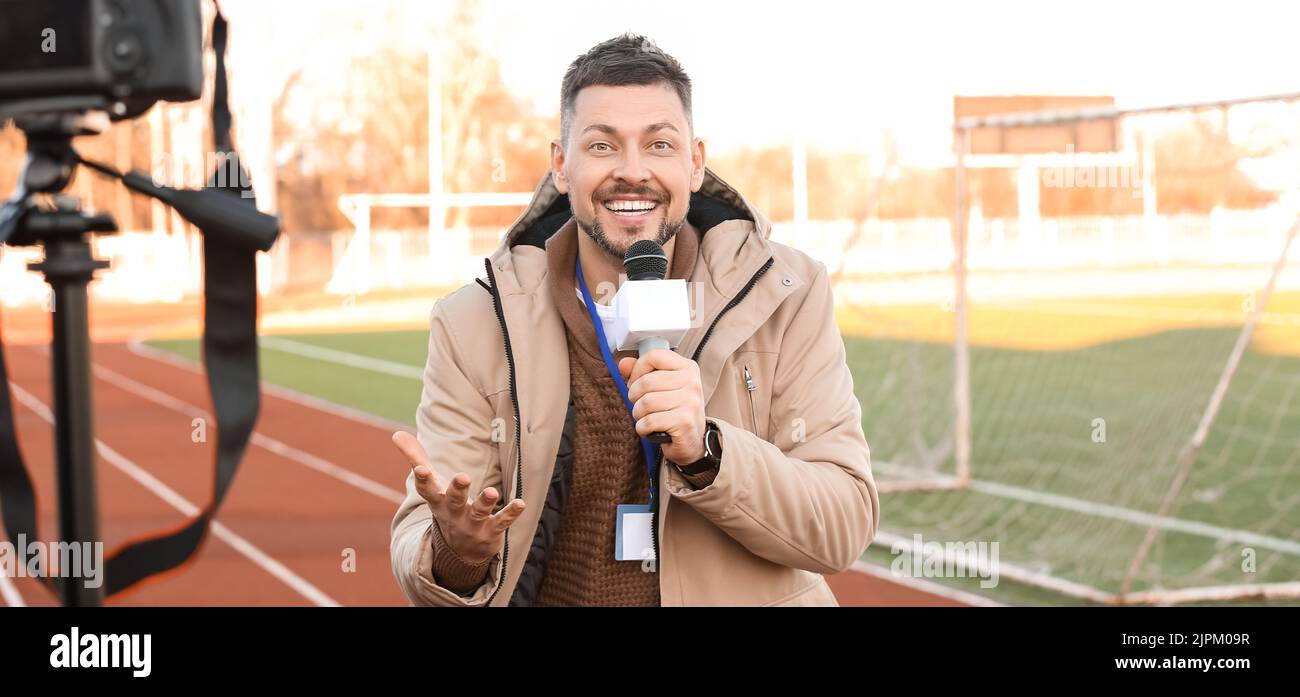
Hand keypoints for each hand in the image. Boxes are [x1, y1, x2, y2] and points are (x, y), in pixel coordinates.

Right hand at [392, 431, 525, 564]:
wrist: (460, 551)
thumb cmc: (446, 506)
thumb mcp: (431, 485)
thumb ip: (416, 459)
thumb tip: (396, 435)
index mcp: (438, 500)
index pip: (428, 490)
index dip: (423, 480)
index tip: (420, 468)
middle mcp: (454, 513)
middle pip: (454, 500)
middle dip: (458, 489)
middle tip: (462, 477)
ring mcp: (473, 524)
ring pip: (479, 512)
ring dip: (485, 502)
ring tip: (492, 492)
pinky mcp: (491, 531)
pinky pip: (502, 522)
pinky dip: (511, 513)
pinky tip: (520, 503)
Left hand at [618, 349, 706, 464]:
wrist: (692, 441)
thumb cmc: (674, 411)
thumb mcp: (661, 387)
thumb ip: (640, 372)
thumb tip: (623, 364)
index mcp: (687, 368)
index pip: (654, 356)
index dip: (638, 369)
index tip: (636, 381)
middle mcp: (692, 382)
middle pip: (646, 382)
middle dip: (634, 396)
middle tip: (640, 404)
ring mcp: (690, 402)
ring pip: (646, 402)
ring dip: (638, 414)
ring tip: (646, 417)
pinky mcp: (684, 422)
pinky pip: (649, 421)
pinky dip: (643, 428)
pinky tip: (649, 429)